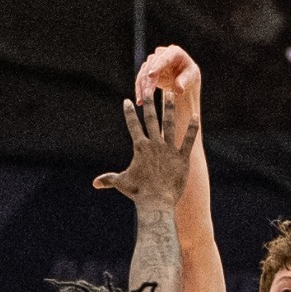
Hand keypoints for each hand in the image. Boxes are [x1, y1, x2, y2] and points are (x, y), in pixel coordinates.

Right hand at [93, 92, 197, 212]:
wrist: (156, 202)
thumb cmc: (138, 193)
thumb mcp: (122, 183)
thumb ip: (109, 179)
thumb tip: (95, 183)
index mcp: (140, 147)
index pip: (133, 125)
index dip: (129, 112)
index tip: (127, 101)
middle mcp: (154, 144)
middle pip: (151, 119)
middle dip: (150, 103)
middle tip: (150, 89)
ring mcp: (169, 150)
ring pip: (169, 124)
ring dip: (170, 107)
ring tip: (171, 93)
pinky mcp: (182, 157)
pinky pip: (188, 139)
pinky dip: (192, 128)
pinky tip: (195, 116)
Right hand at [135, 45, 201, 109]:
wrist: (184, 78)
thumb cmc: (189, 75)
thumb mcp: (190, 77)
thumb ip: (183, 82)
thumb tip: (179, 90)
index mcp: (174, 52)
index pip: (164, 59)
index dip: (157, 67)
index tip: (150, 75)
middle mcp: (161, 53)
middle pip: (151, 65)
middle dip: (148, 80)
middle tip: (147, 93)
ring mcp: (153, 61)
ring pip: (143, 73)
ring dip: (142, 87)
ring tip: (143, 100)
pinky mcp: (147, 70)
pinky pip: (141, 80)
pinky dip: (139, 90)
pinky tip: (140, 101)